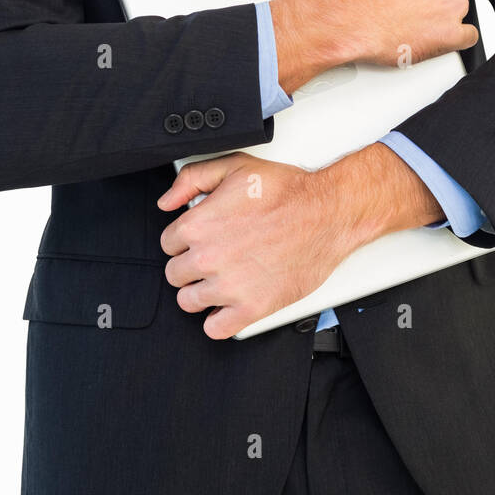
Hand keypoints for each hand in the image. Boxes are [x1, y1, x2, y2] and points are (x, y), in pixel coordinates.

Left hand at [156, 152, 356, 339]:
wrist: (327, 214)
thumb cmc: (286, 191)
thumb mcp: (234, 166)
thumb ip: (192, 178)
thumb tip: (166, 201)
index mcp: (199, 225)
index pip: (168, 244)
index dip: (183, 240)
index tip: (199, 239)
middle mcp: (208, 258)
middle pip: (174, 274)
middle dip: (190, 265)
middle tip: (212, 257)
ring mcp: (228, 286)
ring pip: (188, 301)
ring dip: (200, 291)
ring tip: (220, 279)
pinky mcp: (251, 308)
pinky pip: (215, 328)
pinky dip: (218, 320)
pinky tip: (228, 304)